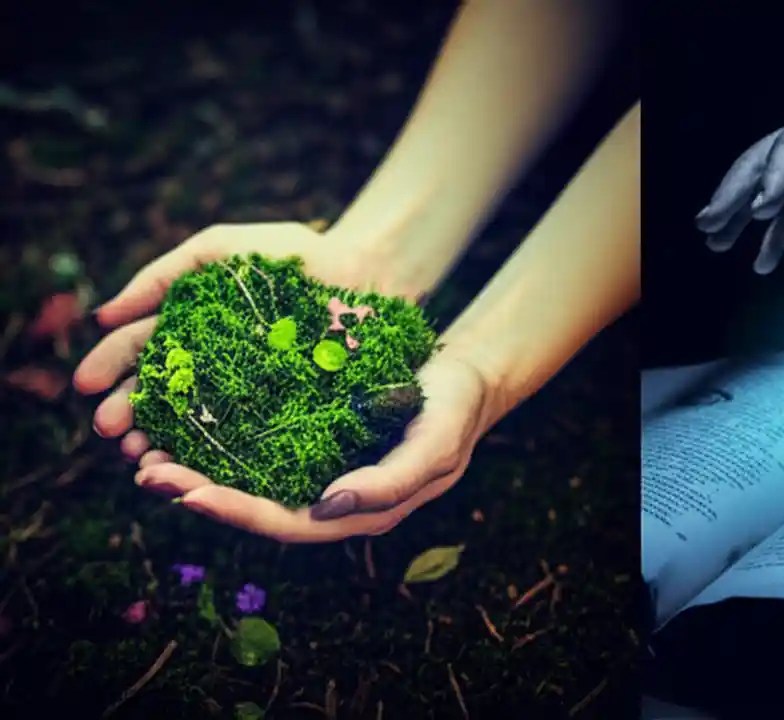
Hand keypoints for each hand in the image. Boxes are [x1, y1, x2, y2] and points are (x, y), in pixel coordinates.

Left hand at [132, 353, 496, 542]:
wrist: (468, 380)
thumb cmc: (455, 409)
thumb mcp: (436, 443)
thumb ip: (391, 481)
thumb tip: (329, 505)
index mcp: (361, 509)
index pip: (289, 522)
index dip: (237, 511)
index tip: (188, 493)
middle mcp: (333, 501)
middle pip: (257, 509)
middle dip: (200, 493)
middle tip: (148, 471)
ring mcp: (321, 474)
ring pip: (251, 484)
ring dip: (200, 474)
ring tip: (151, 454)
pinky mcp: (314, 445)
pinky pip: (260, 455)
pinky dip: (221, 446)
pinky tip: (189, 427)